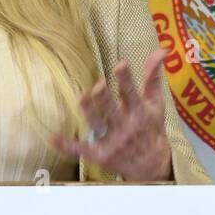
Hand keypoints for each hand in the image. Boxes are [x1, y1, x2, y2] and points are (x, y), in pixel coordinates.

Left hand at [49, 47, 173, 181]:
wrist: (151, 165)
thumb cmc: (151, 128)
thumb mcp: (156, 103)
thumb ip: (153, 77)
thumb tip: (161, 50)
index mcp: (139, 112)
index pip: (132, 93)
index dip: (126, 79)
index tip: (120, 65)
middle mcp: (125, 127)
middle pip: (112, 110)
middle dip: (104, 97)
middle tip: (98, 85)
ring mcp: (112, 142)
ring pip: (97, 126)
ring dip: (88, 112)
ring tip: (80, 97)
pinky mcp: (100, 154)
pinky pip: (81, 149)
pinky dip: (67, 145)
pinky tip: (53, 137)